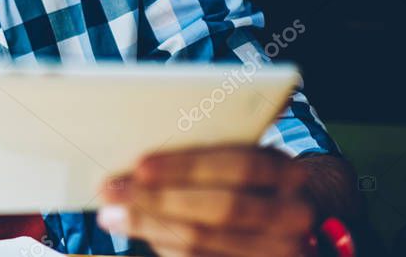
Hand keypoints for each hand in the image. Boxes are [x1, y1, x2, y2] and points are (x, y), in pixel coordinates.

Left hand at [97, 145, 314, 256]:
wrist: (294, 220)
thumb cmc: (251, 181)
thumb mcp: (243, 159)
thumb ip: (207, 157)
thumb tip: (138, 162)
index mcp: (287, 172)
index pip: (240, 165)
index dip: (189, 165)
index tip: (139, 165)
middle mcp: (292, 214)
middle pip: (222, 208)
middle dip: (159, 199)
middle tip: (111, 190)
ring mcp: (283, 251)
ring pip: (206, 243)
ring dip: (151, 228)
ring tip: (112, 215)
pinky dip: (168, 249)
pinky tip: (143, 236)